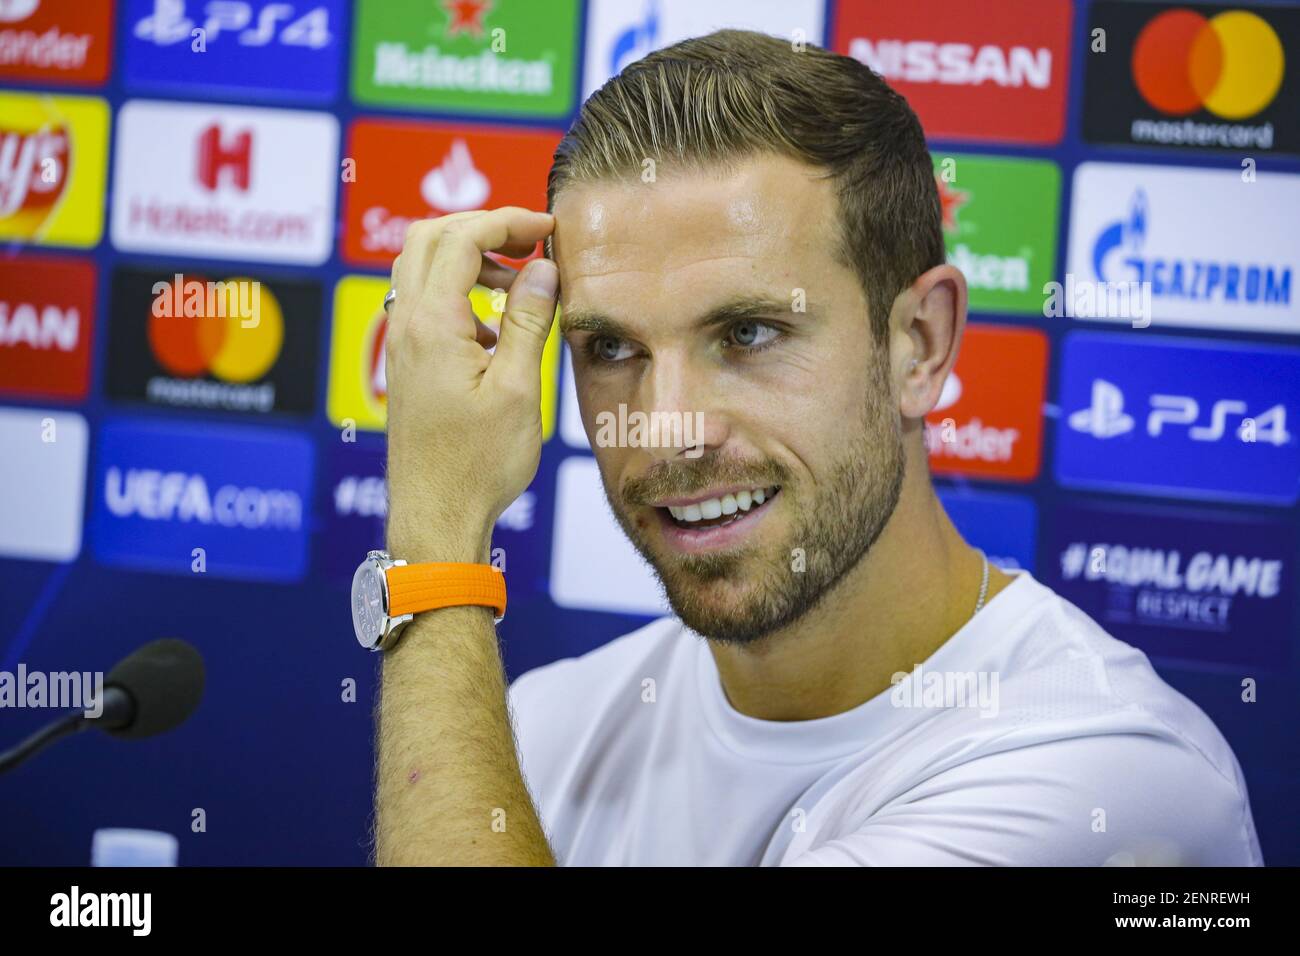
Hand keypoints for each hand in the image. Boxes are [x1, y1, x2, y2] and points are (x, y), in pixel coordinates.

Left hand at [383, 207, 558, 562]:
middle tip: (531, 241)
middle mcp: (407, 326)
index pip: (463, 239)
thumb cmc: (477, 463)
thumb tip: (543, 270)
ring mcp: (402, 345)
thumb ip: (530, 322)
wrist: (437, 514)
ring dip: (470, 259)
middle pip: (431, 237)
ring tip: (518, 283)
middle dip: (484, 227)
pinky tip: (498, 331)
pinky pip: (426, 303)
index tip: (548, 230)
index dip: (508, 222)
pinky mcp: (409, 365)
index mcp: (432, 324)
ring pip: (423, 267)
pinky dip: (461, 293)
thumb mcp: (519, 390)